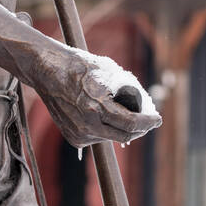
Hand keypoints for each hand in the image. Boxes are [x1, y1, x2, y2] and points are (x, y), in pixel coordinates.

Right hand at [33, 45, 161, 148]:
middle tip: (148, 121)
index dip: (147, 122)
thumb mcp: (108, 70)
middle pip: (124, 136)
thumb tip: (142, 103)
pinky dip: (103, 129)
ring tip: (115, 110)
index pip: (130, 123)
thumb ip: (125, 88)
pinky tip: (98, 115)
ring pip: (110, 137)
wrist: (48, 71)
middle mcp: (87, 124)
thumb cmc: (80, 66)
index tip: (157, 119)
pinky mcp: (73, 138)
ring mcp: (79, 134)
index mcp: (97, 106)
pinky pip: (97, 138)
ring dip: (119, 128)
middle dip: (140, 129)